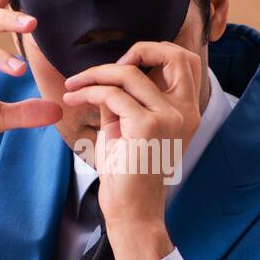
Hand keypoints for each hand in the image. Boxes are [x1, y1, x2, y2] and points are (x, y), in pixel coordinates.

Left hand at [63, 41, 203, 259]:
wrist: (131, 210)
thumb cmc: (128, 172)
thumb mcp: (127, 126)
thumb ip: (124, 98)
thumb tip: (106, 72)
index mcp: (187, 111)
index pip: (184, 61)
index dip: (155, 51)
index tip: (123, 63)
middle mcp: (185, 111)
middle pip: (172, 55)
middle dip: (138, 49)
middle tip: (105, 66)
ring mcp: (169, 117)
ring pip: (129, 74)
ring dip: (95, 75)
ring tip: (74, 86)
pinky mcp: (147, 125)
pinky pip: (112, 95)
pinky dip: (87, 92)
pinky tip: (72, 99)